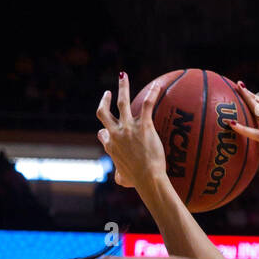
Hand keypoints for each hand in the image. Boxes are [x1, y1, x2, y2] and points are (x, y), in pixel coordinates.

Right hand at [96, 73, 166, 189]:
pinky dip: (152, 93)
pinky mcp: (144, 126)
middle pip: (103, 112)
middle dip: (104, 100)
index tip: (104, 129)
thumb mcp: (123, 180)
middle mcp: (116, 134)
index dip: (103, 131)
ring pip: (122, 102)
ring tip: (123, 76)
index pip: (102, 134)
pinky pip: (147, 104)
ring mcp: (129, 128)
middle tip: (107, 93)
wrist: (148, 179)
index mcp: (110, 146)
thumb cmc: (137, 181)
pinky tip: (156, 85)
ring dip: (122, 87)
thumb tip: (117, 178)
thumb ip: (119, 176)